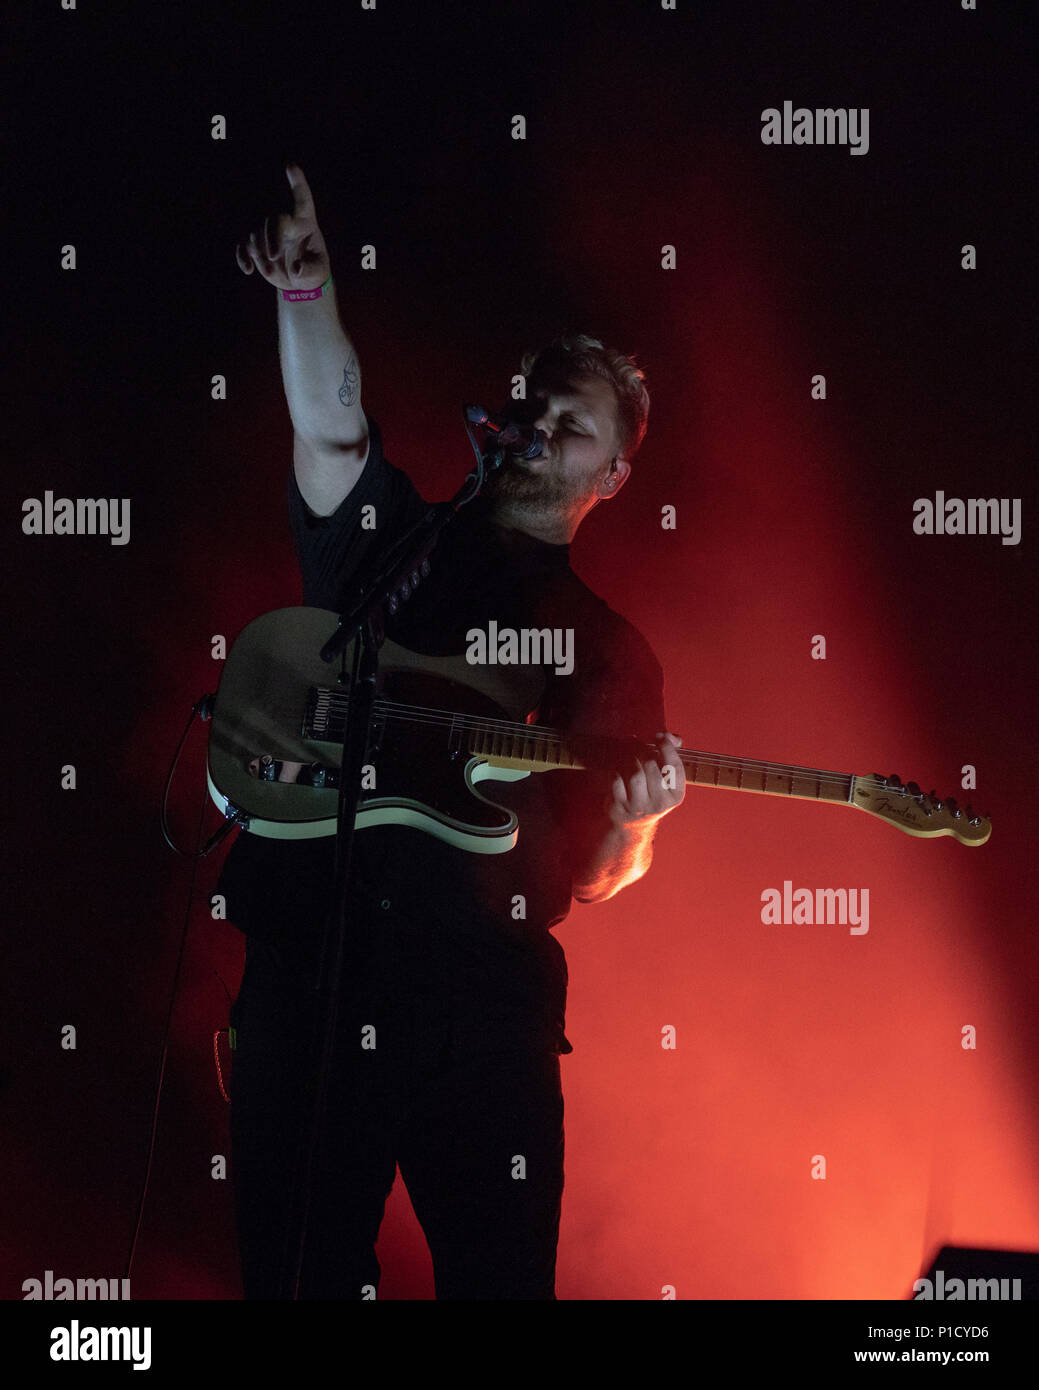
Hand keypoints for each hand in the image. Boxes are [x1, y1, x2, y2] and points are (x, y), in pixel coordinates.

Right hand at [235, 164, 330, 292]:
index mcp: (305, 222)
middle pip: (273, 219)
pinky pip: (243, 244)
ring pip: (256, 233)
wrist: (298, 283)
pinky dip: (243, 255)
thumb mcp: (318, 273)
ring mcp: (267, 231)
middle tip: (273, 257)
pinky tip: (247, 270)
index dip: (297, 182)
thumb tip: (296, 268)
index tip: (291, 166)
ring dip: (260, 253)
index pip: (302, 199)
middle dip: (271, 236)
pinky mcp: (255, 244)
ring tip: (272, 272)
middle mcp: (285, 221)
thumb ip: (310, 270)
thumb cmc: (313, 272)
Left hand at [608, 732, 685, 829]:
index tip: (659, 737)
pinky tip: (619, 767)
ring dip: (629, 758)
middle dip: (642, 749)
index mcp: (675, 795)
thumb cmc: (652, 790)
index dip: (667, 747)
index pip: (674, 767)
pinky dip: (616, 769)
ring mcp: (639, 806)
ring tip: (627, 751)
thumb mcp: (667, 776)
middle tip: (635, 741)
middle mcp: (659, 803)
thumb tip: (668, 736)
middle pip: (651, 766)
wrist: (633, 822)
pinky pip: (617, 779)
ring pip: (635, 773)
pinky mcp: (620, 806)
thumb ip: (673, 751)